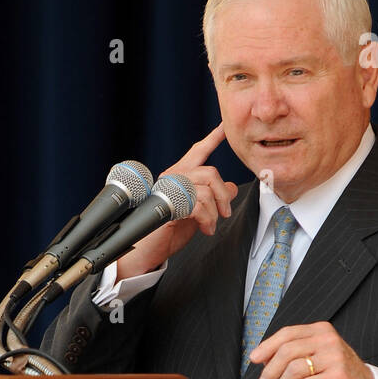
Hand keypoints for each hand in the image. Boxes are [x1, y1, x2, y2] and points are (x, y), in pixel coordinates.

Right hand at [114, 124, 237, 279]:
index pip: (198, 152)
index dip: (212, 139)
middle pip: (211, 172)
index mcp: (177, 176)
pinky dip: (207, 220)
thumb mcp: (195, 213)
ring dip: (215, 213)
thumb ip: (211, 198)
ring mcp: (168, 189)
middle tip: (225, 213)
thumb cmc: (166, 232)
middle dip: (224, 195)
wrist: (145, 251)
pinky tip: (204, 229)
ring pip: (207, 190)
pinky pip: (199, 205)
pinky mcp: (168, 204)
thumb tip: (231, 188)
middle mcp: (172, 177)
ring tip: (209, 226)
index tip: (224, 127)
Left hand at [249, 322, 375, 378]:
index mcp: (321, 331)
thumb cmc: (337, 376)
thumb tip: (262, 358)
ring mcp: (334, 358)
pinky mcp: (337, 378)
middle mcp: (328, 340)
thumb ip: (293, 354)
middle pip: (287, 352)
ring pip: (293, 370)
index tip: (253, 359)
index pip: (287, 334)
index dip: (267, 346)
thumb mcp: (315, 359)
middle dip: (269, 371)